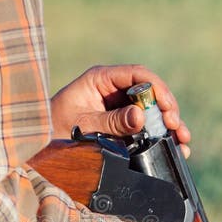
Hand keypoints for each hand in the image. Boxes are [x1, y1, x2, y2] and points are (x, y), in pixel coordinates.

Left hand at [50, 64, 190, 156]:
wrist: (39, 145)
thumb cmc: (54, 129)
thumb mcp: (83, 125)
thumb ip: (111, 122)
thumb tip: (141, 117)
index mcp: (101, 79)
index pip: (136, 74)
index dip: (157, 88)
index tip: (168, 107)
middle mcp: (113, 89)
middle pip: (149, 92)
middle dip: (167, 109)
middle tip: (176, 127)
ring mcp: (118, 106)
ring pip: (151, 110)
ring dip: (168, 125)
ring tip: (182, 141)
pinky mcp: (121, 124)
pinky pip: (145, 126)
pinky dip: (160, 136)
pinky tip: (174, 146)